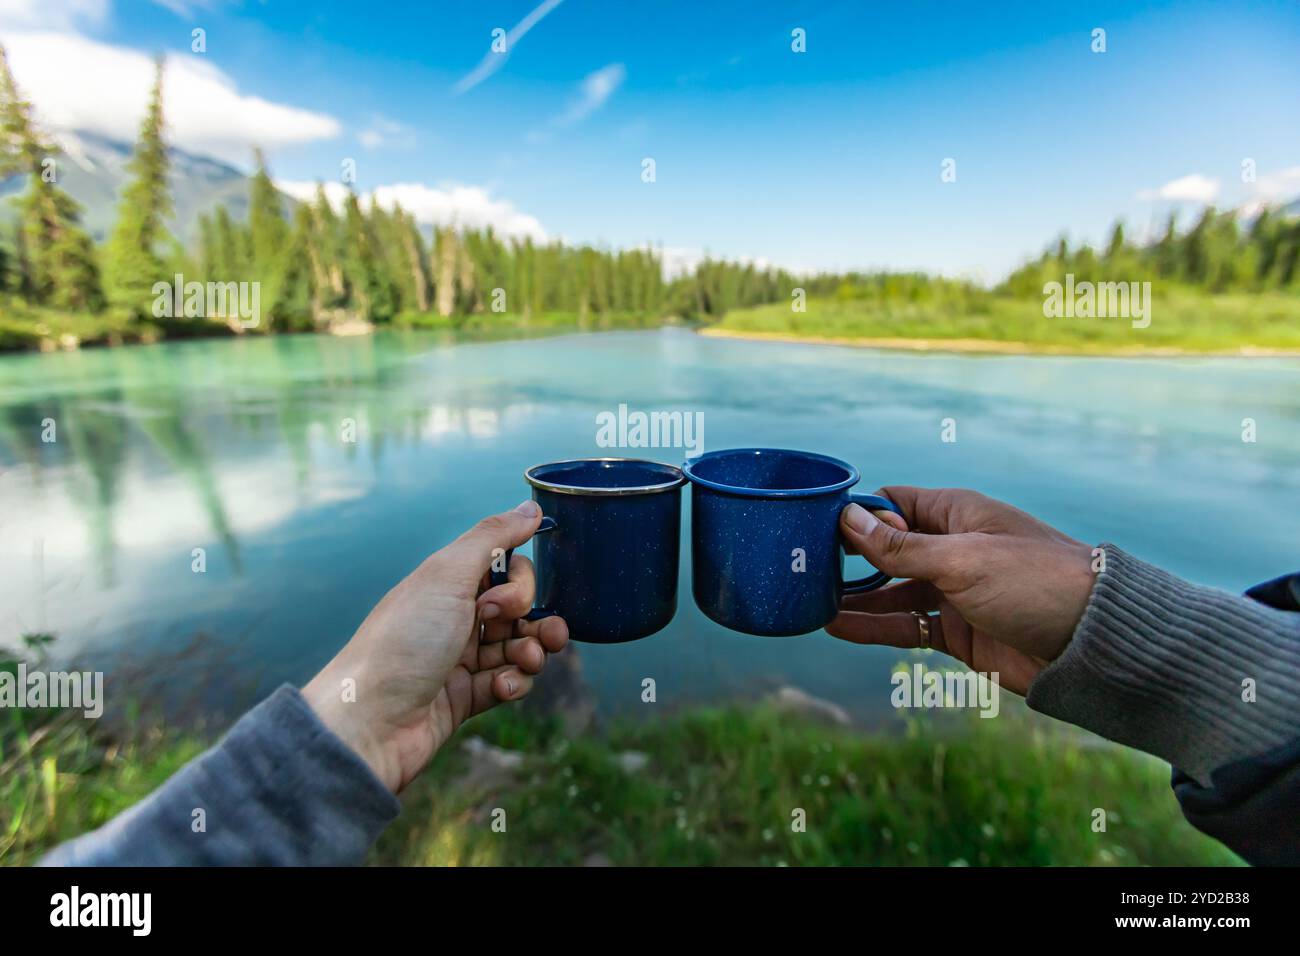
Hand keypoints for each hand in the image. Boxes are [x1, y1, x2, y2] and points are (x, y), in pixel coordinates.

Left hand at [302, 501, 568, 792]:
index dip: (518, 583)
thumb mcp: (447, 575)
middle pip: (519, 609)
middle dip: (534, 619)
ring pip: (519, 646)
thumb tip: (532, 506)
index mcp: (447, 584)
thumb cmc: (403, 641)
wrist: (369, 722)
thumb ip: (493, 537)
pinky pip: (508, 682)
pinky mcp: (466, 697)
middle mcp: (454, 617)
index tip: (496, 600)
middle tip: (515, 630)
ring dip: (533, 652)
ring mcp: (460, 658)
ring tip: (525, 662)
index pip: (507, 569)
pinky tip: (501, 688)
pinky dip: (514, 683)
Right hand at [829, 487, 1096, 694]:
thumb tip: (848, 519)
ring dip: (855, 597)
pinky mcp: (958, 631)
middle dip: (848, 559)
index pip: (893, 505)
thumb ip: (901, 548)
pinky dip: (873, 626)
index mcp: (958, 514)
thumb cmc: (1036, 583)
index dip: (856, 514)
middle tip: (801, 567)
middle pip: (888, 550)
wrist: (1094, 645)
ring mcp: (955, 591)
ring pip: (891, 592)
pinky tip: (838, 626)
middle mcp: (953, 548)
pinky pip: (905, 625)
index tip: (814, 527)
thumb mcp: (962, 560)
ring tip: (809, 601)